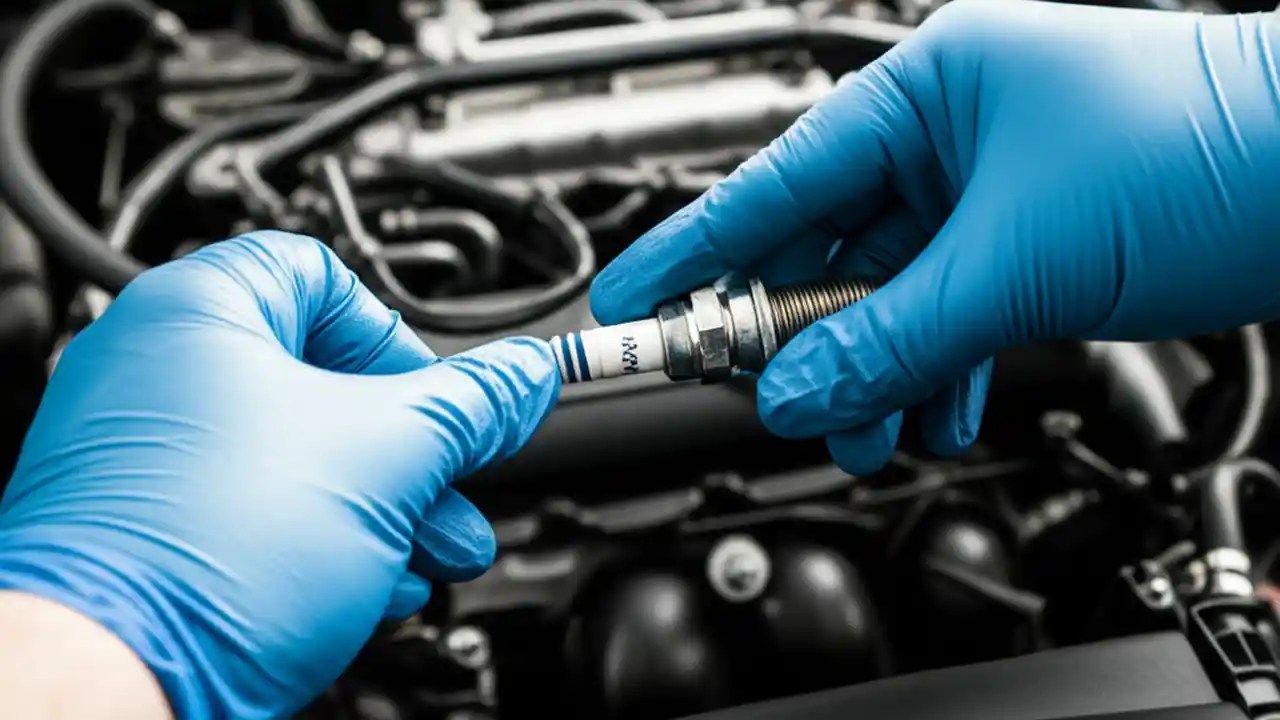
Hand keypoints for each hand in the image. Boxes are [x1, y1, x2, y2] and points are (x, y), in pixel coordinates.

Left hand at [0, 233, 558, 717]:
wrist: (104, 680)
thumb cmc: (207, 553)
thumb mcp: (389, 456)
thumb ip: (471, 406)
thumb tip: (523, 378)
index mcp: (202, 312)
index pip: (327, 278)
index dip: (403, 339)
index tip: (446, 397)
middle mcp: (157, 372)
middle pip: (323, 381)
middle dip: (413, 447)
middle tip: (455, 484)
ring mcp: (143, 456)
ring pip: (296, 457)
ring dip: (384, 504)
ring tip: (433, 552)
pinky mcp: (144, 530)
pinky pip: (254, 512)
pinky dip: (323, 539)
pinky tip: (372, 584)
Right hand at [592, 0, 1279, 472]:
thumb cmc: (1210, 150)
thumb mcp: (1016, 263)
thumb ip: (889, 338)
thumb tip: (797, 390)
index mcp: (928, 89)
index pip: (775, 179)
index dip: (695, 248)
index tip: (635, 297)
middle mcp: (951, 131)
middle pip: (827, 248)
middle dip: (799, 335)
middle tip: (764, 393)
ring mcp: (991, 186)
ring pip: (889, 292)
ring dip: (872, 366)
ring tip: (866, 427)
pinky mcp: (1030, 238)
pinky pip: (948, 310)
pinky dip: (935, 365)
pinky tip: (938, 408)